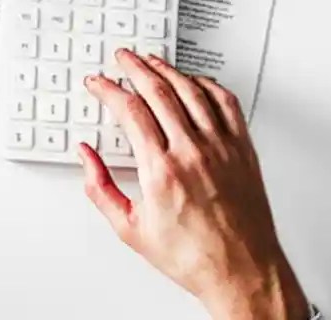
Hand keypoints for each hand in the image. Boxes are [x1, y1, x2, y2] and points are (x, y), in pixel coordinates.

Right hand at [79, 50, 307, 319]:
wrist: (241, 272)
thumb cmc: (193, 256)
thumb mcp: (129, 229)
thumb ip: (100, 188)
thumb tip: (86, 157)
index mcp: (161, 170)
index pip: (129, 110)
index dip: (108, 89)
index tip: (98, 83)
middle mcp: (193, 153)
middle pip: (159, 91)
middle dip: (135, 68)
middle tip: (123, 58)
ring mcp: (222, 148)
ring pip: (192, 90)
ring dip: (168, 69)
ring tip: (153, 60)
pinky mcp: (243, 151)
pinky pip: (226, 103)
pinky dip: (208, 85)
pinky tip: (196, 81)